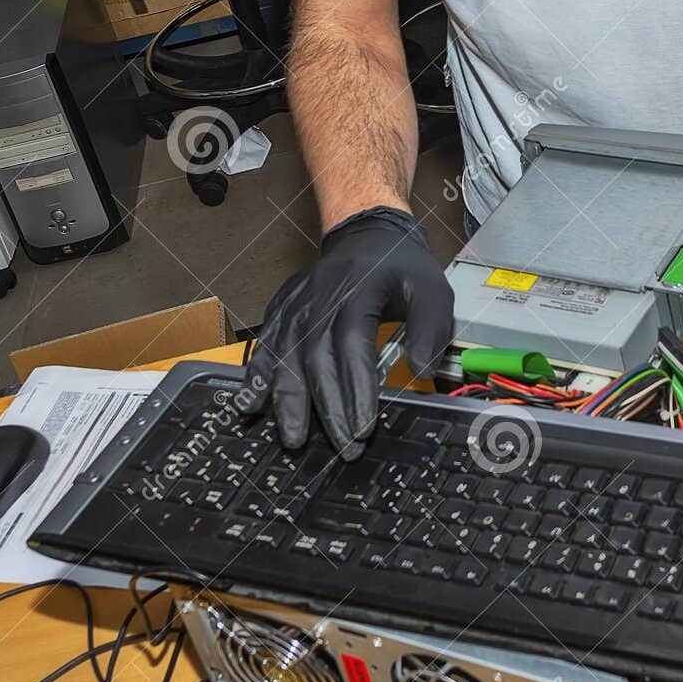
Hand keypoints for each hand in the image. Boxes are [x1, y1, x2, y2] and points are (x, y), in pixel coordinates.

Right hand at [242, 206, 453, 457]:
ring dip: (287, 401)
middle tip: (343, 448)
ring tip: (293, 438)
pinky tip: (250, 405)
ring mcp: (296, 305)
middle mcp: (320, 299)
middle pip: (315, 359)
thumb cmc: (401, 267)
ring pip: (284, 356)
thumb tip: (424, 371)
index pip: (352, 346)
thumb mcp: (432, 288)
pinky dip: (256, 377)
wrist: (367, 233)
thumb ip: (432, 328)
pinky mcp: (282, 310)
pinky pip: (265, 347)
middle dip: (328, 409)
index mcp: (357, 293)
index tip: (365, 427)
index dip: (356, 389)